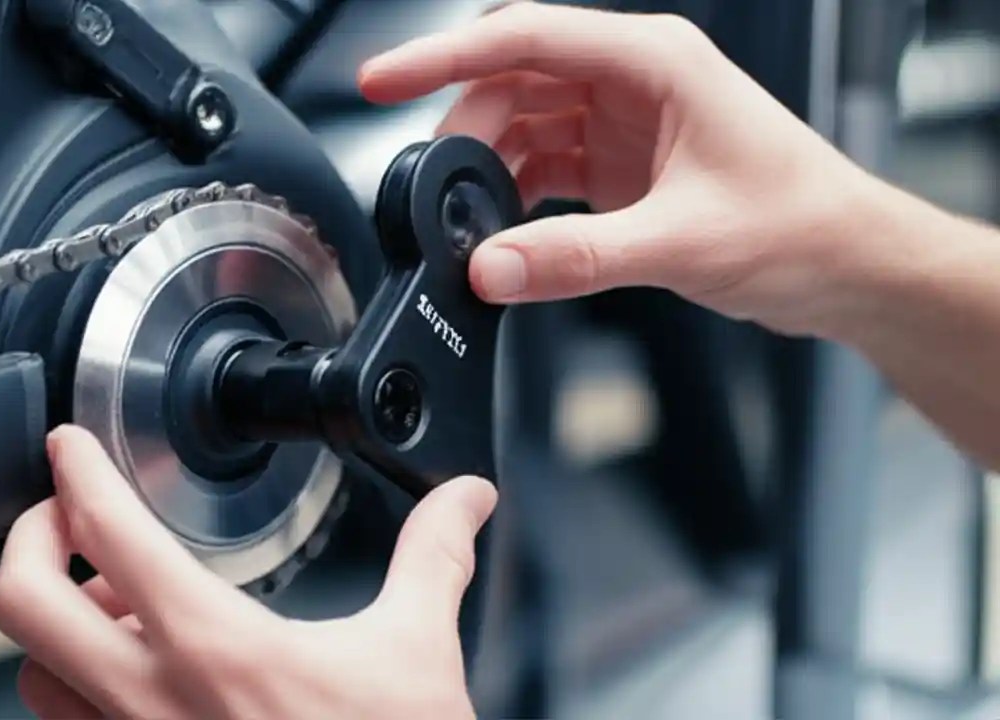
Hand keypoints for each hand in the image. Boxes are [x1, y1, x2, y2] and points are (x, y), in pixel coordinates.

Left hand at [0, 425, 494, 718]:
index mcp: (217, 647)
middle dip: (32, 540)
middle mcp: (150, 704)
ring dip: (59, 624)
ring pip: (33, 673)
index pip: (110, 535)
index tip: (71, 446)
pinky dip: (79, 684)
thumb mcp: (417, 652)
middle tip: (67, 515)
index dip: (78, 471)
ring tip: (112, 603)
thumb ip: (434, 556)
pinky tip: (135, 673)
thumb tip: (466, 498)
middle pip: (24, 603)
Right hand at [359, 2, 887, 339]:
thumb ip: (579, 257)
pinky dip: (515, 195)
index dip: (444, 55)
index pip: (525, 38)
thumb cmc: (801, 225)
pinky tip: (502, 228)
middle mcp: (634, 80)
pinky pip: (544, 165)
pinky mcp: (622, 166)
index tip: (385, 77)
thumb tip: (494, 266)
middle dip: (464, 127)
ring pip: (524, 123)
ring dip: (488, 166)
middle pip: (514, 80)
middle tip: (434, 185)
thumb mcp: (682, 242)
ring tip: (464, 215)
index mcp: (655, 61)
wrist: (846, 266)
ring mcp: (626, 122)